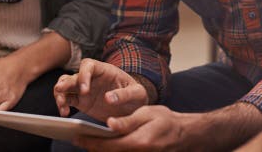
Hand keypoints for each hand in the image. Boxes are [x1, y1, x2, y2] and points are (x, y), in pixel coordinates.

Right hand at [54, 58, 150, 120]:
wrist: (134, 107)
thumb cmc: (137, 96)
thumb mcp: (137, 93)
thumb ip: (124, 94)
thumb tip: (108, 98)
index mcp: (105, 70)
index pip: (88, 65)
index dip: (84, 75)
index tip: (84, 90)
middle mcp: (91, 78)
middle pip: (73, 75)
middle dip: (65, 82)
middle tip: (60, 91)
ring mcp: (84, 89)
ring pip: (65, 86)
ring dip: (60, 94)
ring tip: (62, 107)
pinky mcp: (81, 102)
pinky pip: (67, 100)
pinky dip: (62, 105)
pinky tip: (64, 114)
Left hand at [76, 105, 194, 151]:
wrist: (185, 135)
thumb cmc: (167, 121)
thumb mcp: (147, 114)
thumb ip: (127, 121)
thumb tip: (109, 124)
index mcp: (138, 143)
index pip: (107, 145)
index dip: (90, 142)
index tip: (76, 137)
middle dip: (91, 147)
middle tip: (77, 138)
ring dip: (100, 150)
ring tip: (88, 141)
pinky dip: (111, 151)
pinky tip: (104, 145)